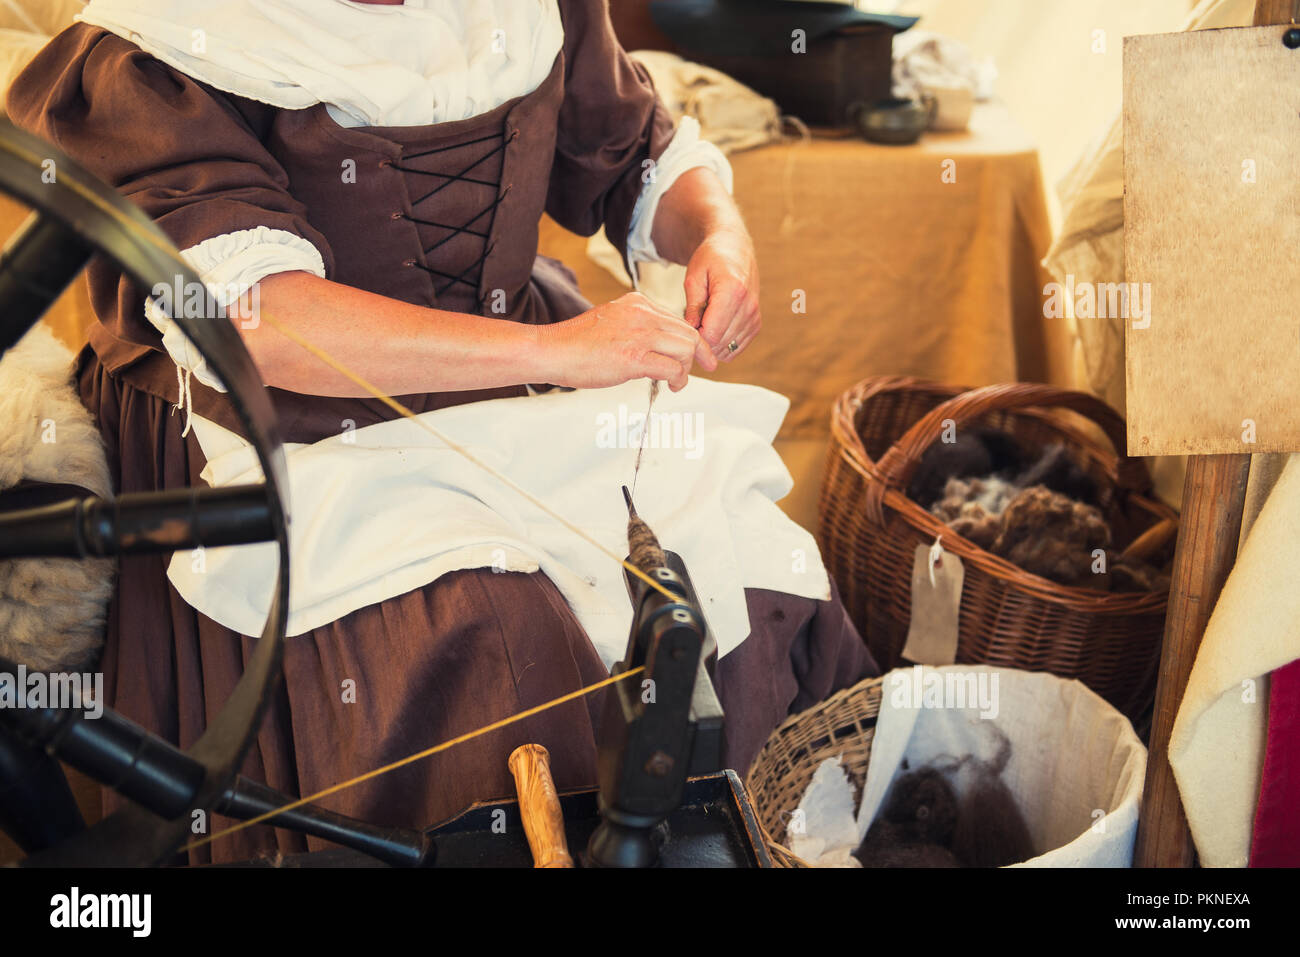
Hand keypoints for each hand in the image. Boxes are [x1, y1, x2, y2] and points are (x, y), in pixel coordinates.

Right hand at [541, 291, 716, 391]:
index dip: (691, 340)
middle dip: (696, 355)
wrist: (553, 350)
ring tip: (676, 382)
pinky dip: (678, 380)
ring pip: (686, 349)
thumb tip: (658, 346)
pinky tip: (671, 386)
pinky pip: (673, 368)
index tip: (698, 354)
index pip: (678, 320)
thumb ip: (637, 327)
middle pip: (689, 333)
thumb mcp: (613, 322)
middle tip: (691, 372)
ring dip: (686, 369)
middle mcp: (643, 313)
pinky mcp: (635, 357)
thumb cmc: (578, 343)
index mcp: (638, 303)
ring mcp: (640, 334)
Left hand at [682, 225, 760, 362]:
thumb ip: (692, 305)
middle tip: (694, 321)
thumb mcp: (694, 277)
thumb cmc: (710, 260)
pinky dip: (722, 344)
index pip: (711, 334)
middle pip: (719, 344)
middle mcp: (748, 306)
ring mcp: (754, 316)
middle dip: (702, 339)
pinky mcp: (756, 324)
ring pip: (728, 349)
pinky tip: (715, 327)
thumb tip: (692, 330)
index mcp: (732, 291)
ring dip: (712, 342)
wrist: (734, 249)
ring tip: (705, 321)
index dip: (695, 335)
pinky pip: (736, 349)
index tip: (687, 323)